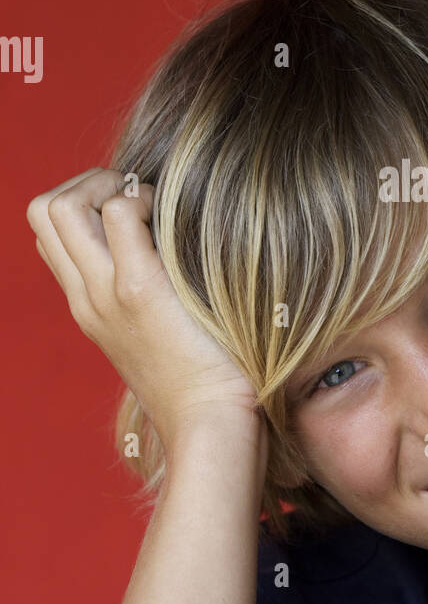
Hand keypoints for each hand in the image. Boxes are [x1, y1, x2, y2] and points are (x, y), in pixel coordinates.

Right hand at [26, 167, 261, 453]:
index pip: (49, 233)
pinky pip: (119, 214)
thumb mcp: (159, 331)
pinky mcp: (140, 290)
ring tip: (150, 203)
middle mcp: (85, 296)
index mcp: (87, 304)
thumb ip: (148, 293)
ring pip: (60, 205)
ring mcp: (106, 294)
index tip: (131, 208)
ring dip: (107, 183)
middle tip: (137, 195)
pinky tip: (173, 220)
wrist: (211, 422)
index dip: (83, 202)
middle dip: (87, 181)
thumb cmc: (203, 375)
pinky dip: (143, 198)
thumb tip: (169, 246)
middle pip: (41, 211)